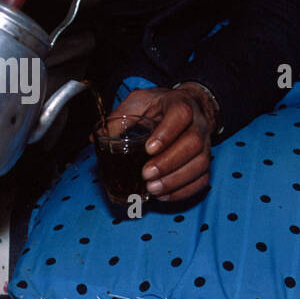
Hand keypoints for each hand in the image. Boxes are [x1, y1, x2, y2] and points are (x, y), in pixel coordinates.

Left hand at [107, 86, 217, 202]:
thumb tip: (94, 139)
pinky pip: (203, 179)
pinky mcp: (205, 161)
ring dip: (176, 180)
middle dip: (169, 162)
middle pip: (193, 143)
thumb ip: (119, 118)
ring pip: (201, 163)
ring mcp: (205, 144)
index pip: (180, 115)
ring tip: (152, 189)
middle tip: (146, 174)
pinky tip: (164, 195)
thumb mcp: (137, 103)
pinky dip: (184, 191)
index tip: (148, 148)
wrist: (186, 106)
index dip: (167, 133)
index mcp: (180, 104)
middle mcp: (198, 123)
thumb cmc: (159, 106)